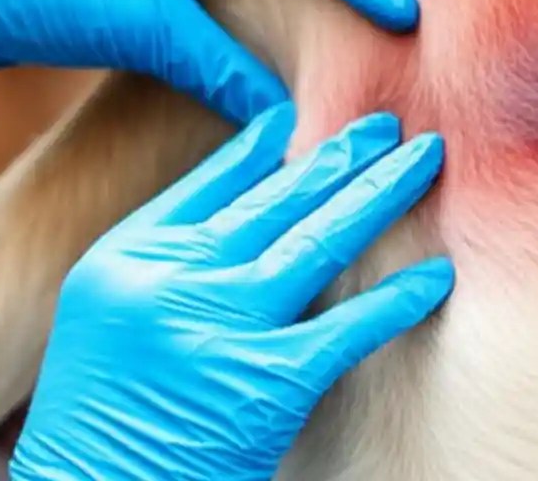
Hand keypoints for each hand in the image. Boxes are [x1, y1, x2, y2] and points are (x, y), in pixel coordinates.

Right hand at [9, 103, 453, 480]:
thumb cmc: (100, 421)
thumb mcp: (106, 321)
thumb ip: (163, 262)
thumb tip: (241, 207)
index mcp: (129, 257)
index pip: (215, 182)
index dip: (269, 145)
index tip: (305, 117)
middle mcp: (173, 279)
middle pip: (279, 200)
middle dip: (343, 155)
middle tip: (390, 121)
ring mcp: (221, 326)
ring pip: (320, 240)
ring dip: (382, 192)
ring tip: (427, 159)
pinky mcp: (267, 382)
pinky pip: (349, 328)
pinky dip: (398, 300)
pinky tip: (436, 275)